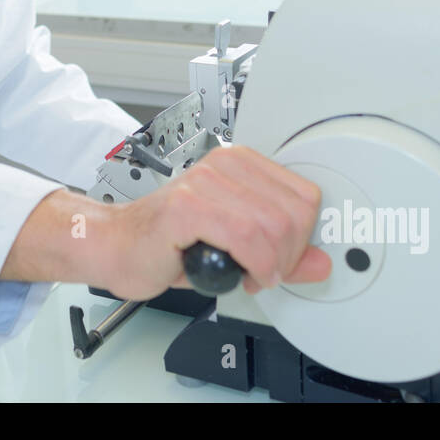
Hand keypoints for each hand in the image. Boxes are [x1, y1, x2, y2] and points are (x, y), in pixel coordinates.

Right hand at [98, 145, 330, 300]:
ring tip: (250, 275)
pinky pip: (244, 236)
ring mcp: (203, 181)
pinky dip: (253, 264)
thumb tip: (323, 262)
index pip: (305, 196)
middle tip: (265, 273)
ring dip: (269, 265)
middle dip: (288, 256)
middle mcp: (223, 164)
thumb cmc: (169, 242)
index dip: (303, 238)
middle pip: (293, 214)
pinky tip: (241, 276)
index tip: (283, 259)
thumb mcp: (237, 246)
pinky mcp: (186, 205)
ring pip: (272, 225)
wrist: (116, 246)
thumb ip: (281, 253)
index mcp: (240, 163)